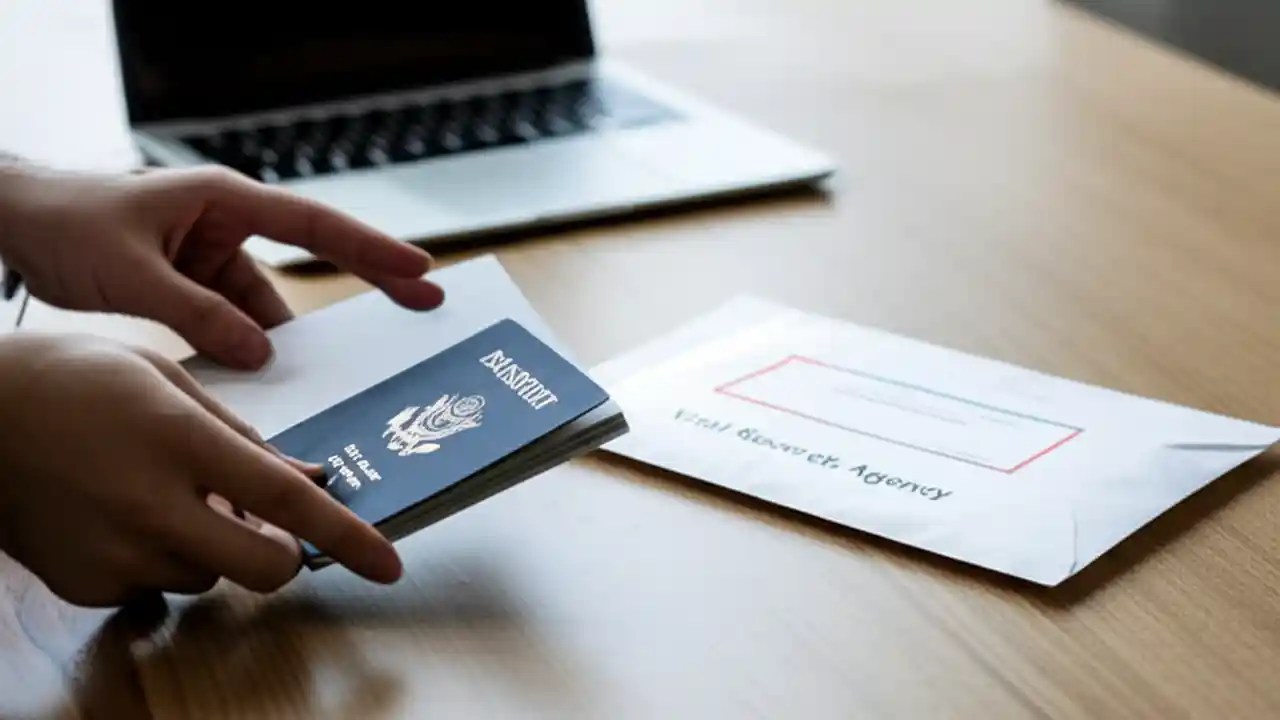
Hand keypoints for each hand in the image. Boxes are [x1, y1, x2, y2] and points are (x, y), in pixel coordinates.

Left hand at [0, 164, 443, 368]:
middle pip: (312, 259)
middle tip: (424, 306)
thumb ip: (197, 313)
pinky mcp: (194, 287)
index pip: (313, 224)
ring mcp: (212, 258)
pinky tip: (257, 386)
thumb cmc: (65, 222)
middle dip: (367, 282)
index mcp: (223, 201)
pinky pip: (233, 324)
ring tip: (322, 381)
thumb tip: (262, 354)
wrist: (14, 224)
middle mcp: (228, 226)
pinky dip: (242, 353)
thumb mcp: (130, 271)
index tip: (418, 270)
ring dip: (283, 344)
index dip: (370, 248)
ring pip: (266, 308)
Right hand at [0, 333, 401, 606]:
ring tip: (163, 492)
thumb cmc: (77, 379)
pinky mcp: (86, 585)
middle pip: (264, 568)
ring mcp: (115, 553)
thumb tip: (313, 476)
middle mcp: (150, 505)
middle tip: (267, 521)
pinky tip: (125, 513)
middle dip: (284, 553)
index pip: (286, 502)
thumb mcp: (169, 383)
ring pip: (211, 575)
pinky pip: (158, 587)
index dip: (346, 536)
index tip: (388, 563)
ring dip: (213, 545)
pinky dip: (162, 558)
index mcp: (179, 440)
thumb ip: (246, 437)